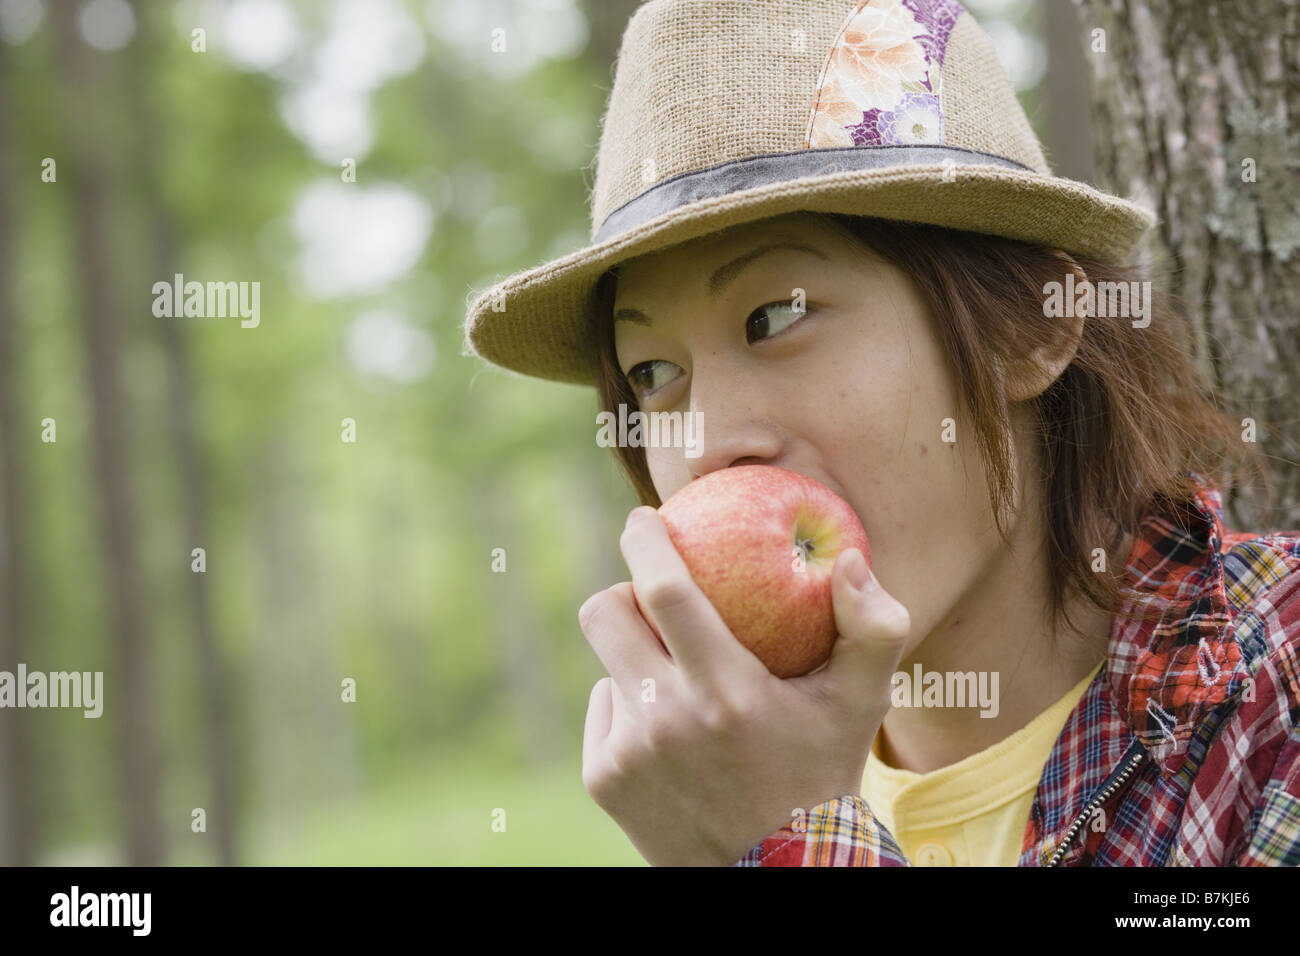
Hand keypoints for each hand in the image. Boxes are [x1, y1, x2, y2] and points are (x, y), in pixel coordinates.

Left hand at [578, 505, 909, 865]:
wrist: (777, 875)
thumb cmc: (823, 773)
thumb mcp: (863, 705)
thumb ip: (872, 627)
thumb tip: (848, 557)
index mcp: (728, 693)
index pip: (664, 590)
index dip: (645, 541)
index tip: (644, 518)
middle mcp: (667, 721)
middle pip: (604, 613)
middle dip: (624, 590)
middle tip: (657, 599)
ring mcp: (628, 753)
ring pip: (608, 665)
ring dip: (639, 658)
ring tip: (685, 685)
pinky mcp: (604, 779)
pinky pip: (604, 711)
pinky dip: (630, 706)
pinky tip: (671, 734)